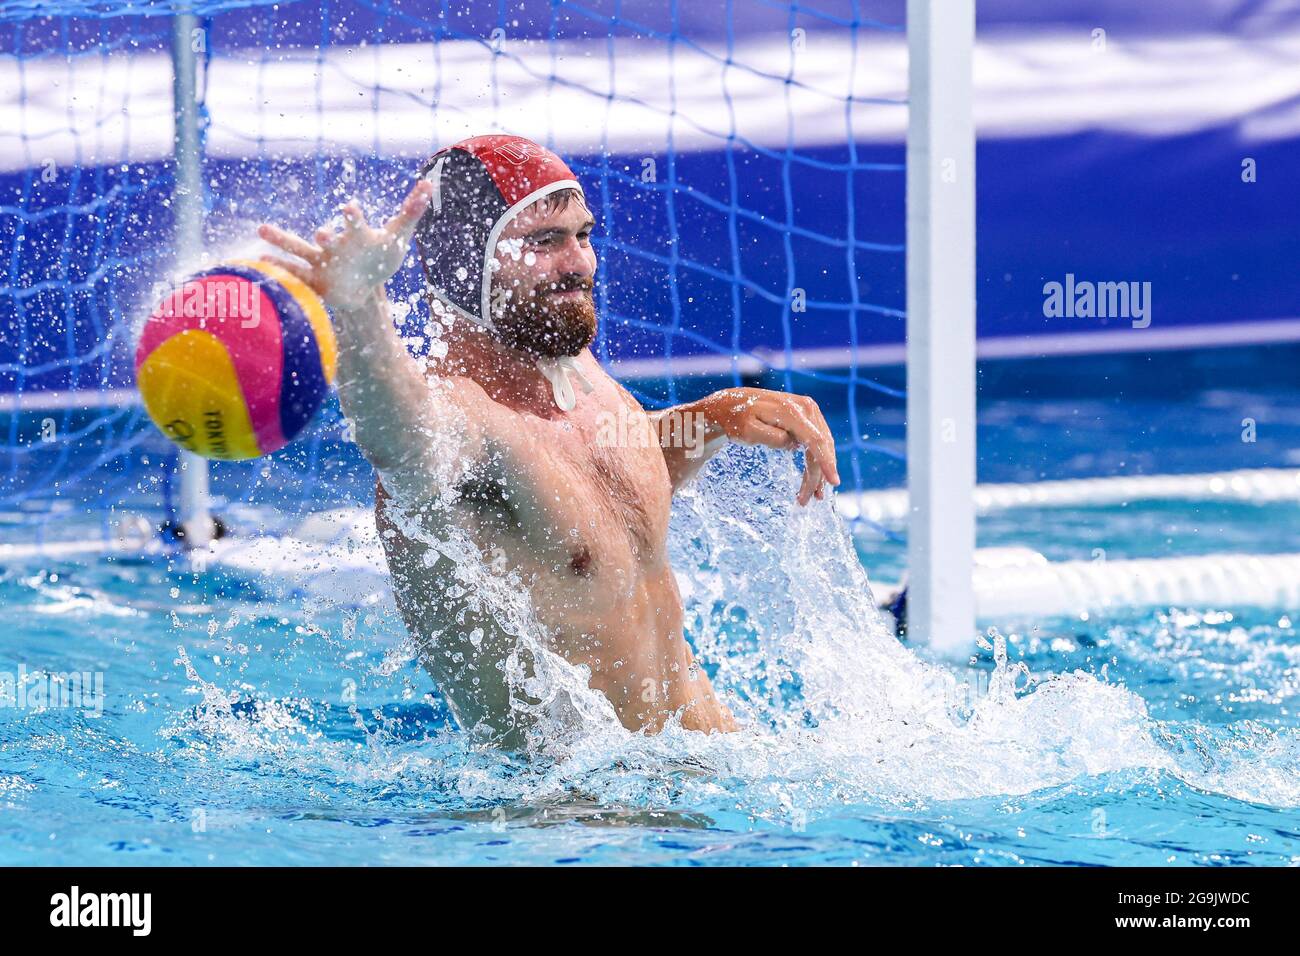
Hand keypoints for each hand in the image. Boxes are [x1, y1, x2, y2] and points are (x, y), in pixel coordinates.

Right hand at [256, 180, 433, 311]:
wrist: (364, 283)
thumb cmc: (379, 257)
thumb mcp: (396, 238)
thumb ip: (410, 212)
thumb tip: (429, 183)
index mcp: (356, 235)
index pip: (354, 223)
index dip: (352, 216)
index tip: (350, 208)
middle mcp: (335, 245)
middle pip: (325, 237)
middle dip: (324, 236)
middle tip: (322, 234)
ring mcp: (321, 261)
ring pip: (299, 248)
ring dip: (281, 240)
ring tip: (260, 230)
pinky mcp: (314, 280)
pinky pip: (295, 273)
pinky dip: (280, 270)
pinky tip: (260, 261)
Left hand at [703, 388, 840, 505]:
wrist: (732, 404)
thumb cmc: (737, 419)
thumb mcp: (747, 430)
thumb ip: (771, 437)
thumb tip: (794, 445)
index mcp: (791, 411)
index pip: (816, 440)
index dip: (826, 462)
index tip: (834, 482)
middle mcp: (805, 407)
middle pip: (821, 446)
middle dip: (819, 474)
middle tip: (812, 498)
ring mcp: (807, 410)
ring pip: (821, 445)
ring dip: (819, 470)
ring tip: (813, 494)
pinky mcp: (806, 416)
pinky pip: (816, 441)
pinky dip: (815, 460)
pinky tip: (811, 477)